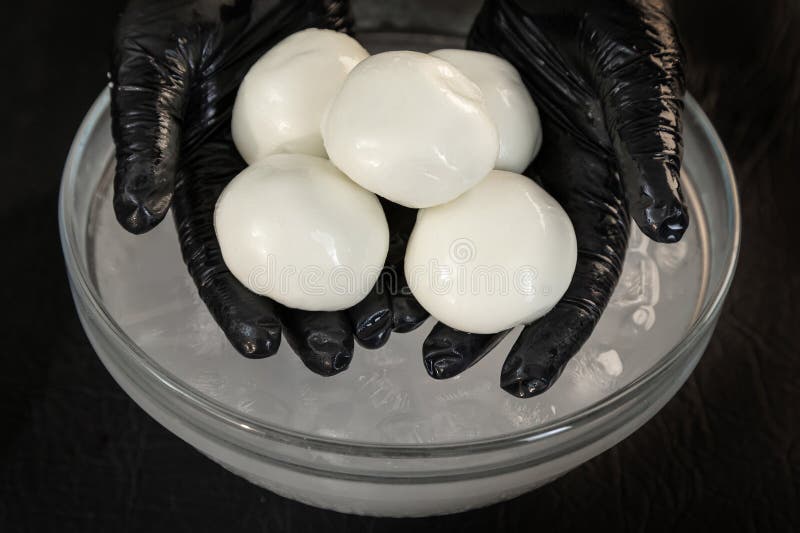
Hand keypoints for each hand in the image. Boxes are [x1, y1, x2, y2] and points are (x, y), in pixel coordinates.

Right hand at [110, 0, 427, 373]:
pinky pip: (383, 186)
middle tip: (344, 357)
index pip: (218, 255)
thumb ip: (144, 136)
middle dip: (313, 316)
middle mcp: (265, 183)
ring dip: (366, 287)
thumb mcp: (152, 64)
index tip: (264, 347)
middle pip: (288, 263)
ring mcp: (315, 164)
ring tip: (393, 328)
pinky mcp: (358, 139)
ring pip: (342, 237)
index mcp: (206, 177)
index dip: (237, 305)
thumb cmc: (187, 2)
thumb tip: (138, 219)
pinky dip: (401, 226)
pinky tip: (423, 260)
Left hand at [422, 0, 687, 396]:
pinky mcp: (453, 147)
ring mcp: (493, 174)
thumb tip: (667, 230)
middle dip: (475, 328)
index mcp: (594, 195)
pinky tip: (367, 254)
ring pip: (457, 243)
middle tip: (433, 366)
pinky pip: (422, 192)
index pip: (579, 281)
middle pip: (508, 277)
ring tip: (385, 327)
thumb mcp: (636, 80)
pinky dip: (397, 225)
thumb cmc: (612, 18)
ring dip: (424, 287)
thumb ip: (647, 148)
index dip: (554, 337)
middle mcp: (541, 195)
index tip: (520, 385)